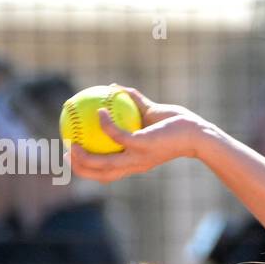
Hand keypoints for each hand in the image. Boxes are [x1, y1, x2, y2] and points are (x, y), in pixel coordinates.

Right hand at [65, 84, 214, 183]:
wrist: (198, 132)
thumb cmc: (178, 125)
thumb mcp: (152, 114)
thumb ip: (133, 102)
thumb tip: (114, 88)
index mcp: (135, 161)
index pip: (108, 172)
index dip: (88, 169)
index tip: (74, 155)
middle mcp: (135, 164)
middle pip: (101, 174)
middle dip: (80, 169)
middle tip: (66, 153)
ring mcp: (138, 156)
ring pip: (103, 163)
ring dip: (84, 156)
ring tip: (71, 140)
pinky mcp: (143, 144)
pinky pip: (117, 134)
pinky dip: (106, 123)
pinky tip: (99, 110)